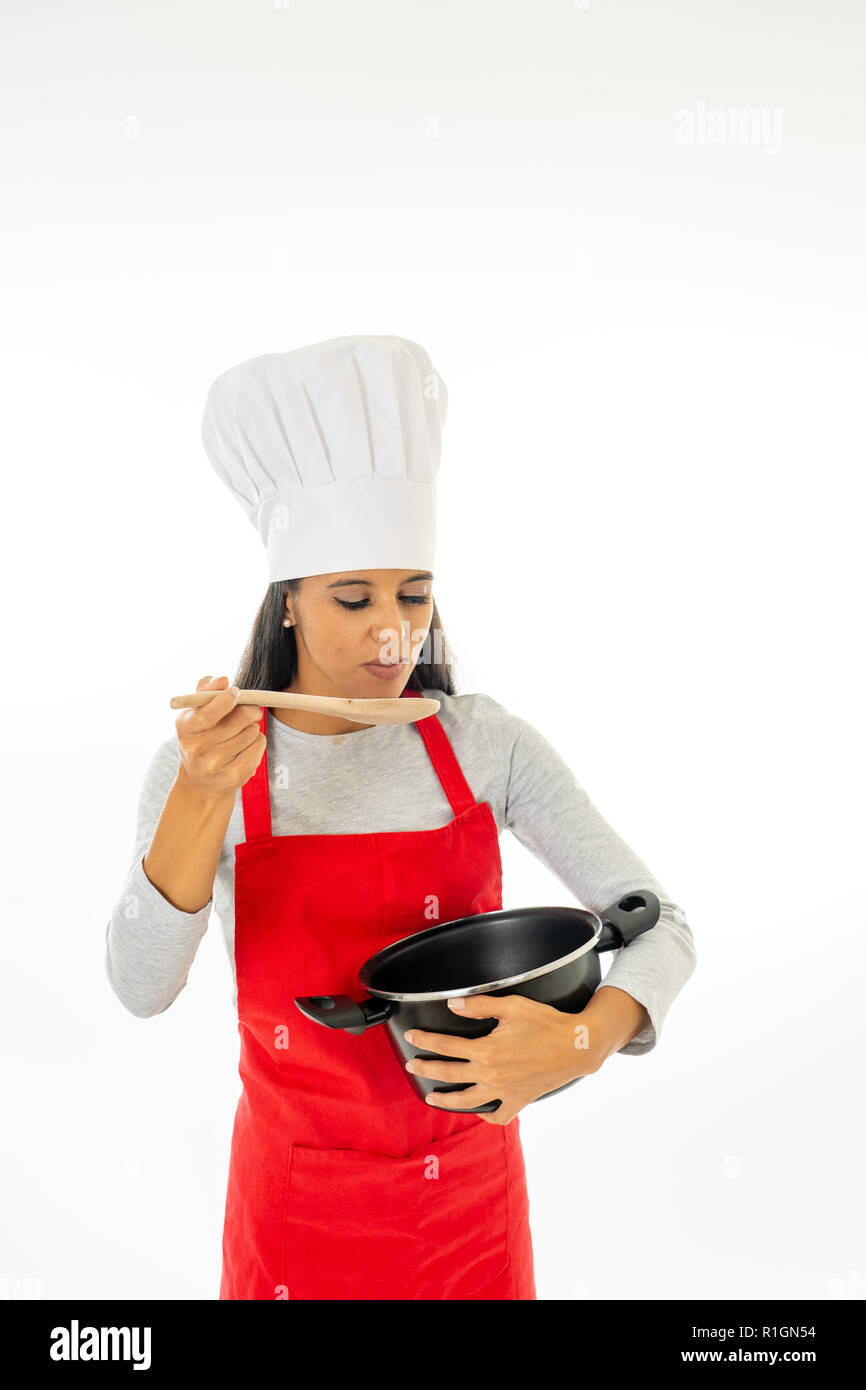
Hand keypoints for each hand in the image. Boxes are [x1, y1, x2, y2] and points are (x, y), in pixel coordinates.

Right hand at [175, 675, 265, 799]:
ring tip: (242, 732)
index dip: (225, 700)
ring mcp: (216, 764)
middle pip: (240, 718)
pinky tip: (246, 745)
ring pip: (252, 731)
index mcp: (186, 728)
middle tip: (251, 710)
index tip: (235, 691)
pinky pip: (259, 745)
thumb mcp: (195, 715)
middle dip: (250, 709)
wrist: (200, 782)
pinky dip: (257, 741)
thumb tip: (221, 680)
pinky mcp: (235, 775)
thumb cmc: (200, 739)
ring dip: (252, 726)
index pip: (207, 713)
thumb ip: (206, 692)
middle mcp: (197, 748)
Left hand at [403, 993, 610, 1125]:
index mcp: (486, 1050)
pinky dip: (486, 1116)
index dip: (425, 1041)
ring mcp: (504, 1091)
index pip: (446, 1046)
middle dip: (426, 1068)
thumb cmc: (546, 1023)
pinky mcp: (519, 1100)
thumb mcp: (511, 1006)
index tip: (412, 1037)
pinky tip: (478, 1110)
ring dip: (446, 1100)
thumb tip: (452, 1005)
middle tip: (412, 1065)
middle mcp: (491, 1074)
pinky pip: (498, 1115)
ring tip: (432, 1097)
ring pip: (467, 1101)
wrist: (577, 1046)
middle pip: (448, 1074)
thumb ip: (478, 1005)